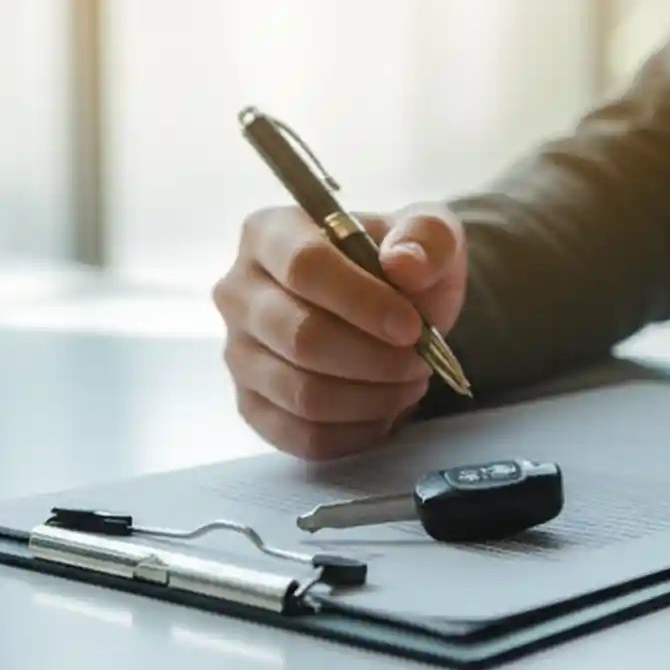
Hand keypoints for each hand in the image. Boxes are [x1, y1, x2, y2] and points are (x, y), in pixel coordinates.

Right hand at [212, 204, 467, 459]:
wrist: (395, 305)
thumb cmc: (403, 262)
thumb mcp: (429, 233)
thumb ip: (427, 238)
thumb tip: (406, 264)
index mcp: (270, 233)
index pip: (303, 267)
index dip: (362, 302)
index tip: (412, 326)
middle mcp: (240, 292)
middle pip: (301, 338)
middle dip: (375, 358)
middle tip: (421, 361)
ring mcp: (239, 353)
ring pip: (303, 395)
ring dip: (372, 398)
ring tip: (410, 382)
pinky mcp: (253, 404)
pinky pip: (302, 436)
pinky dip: (357, 432)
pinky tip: (387, 411)